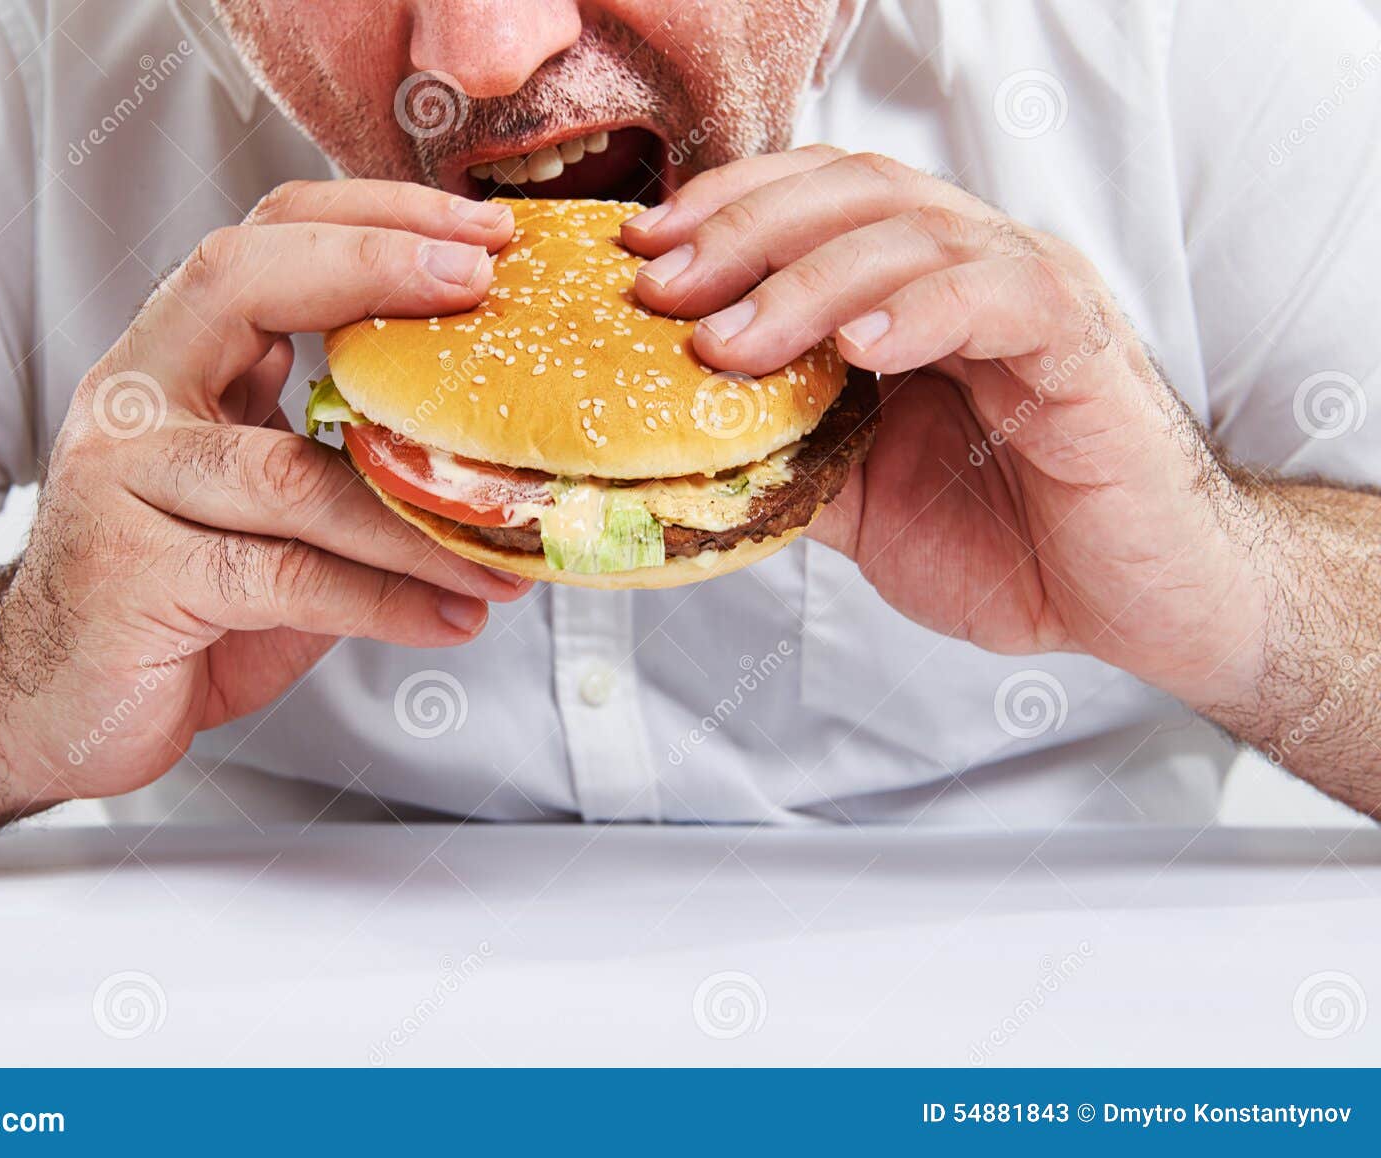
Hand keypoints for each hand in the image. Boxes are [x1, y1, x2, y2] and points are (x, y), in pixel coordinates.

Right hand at [0, 181, 526, 803]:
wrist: (52, 707)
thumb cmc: (175, 600)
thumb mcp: (263, 506)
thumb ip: (343, 456)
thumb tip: (492, 446)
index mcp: (172, 359)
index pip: (262, 239)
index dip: (370, 220)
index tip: (480, 233)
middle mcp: (136, 399)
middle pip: (243, 283)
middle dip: (374, 269)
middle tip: (483, 283)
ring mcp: (123, 483)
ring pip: (292, 472)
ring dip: (420, 512)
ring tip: (511, 541)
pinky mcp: (134, 578)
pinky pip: (285, 578)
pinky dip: (385, 602)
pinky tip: (452, 617)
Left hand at [623, 147, 1266, 711]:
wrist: (1134, 603)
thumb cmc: (1010, 544)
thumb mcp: (858, 501)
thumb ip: (781, 456)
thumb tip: (670, 451)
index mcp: (916, 293)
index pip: (817, 203)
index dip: (726, 210)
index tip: (641, 250)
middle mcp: (972, 271)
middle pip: (854, 195)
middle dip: (744, 231)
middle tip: (663, 286)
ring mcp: (1031, 297)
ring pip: (915, 234)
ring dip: (809, 280)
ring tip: (733, 339)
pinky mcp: (1080, 348)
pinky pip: (1002, 295)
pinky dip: (923, 309)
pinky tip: (859, 346)